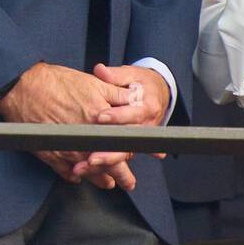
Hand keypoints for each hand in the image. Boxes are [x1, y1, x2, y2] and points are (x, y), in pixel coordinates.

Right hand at [0, 62, 137, 190]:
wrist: (23, 88)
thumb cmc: (57, 82)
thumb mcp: (93, 82)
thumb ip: (117, 94)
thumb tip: (135, 100)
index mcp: (100, 121)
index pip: (124, 140)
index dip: (137, 147)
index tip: (146, 152)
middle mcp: (86, 140)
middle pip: (111, 162)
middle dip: (123, 174)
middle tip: (129, 182)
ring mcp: (69, 150)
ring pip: (90, 171)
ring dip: (100, 178)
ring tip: (109, 183)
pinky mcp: (51, 155)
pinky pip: (66, 173)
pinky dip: (75, 176)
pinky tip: (79, 178)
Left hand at [69, 64, 170, 185]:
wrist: (159, 93)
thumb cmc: (142, 83)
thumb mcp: (131, 75)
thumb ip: (114, 75)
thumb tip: (100, 71)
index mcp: (147, 106)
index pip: (132, 113)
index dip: (117, 116)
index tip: (100, 117)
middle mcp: (147, 126)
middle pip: (128, 141)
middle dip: (110, 151)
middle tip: (91, 158)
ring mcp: (140, 139)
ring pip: (123, 154)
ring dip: (105, 164)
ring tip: (84, 167)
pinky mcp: (133, 146)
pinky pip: (119, 158)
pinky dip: (105, 168)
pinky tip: (89, 174)